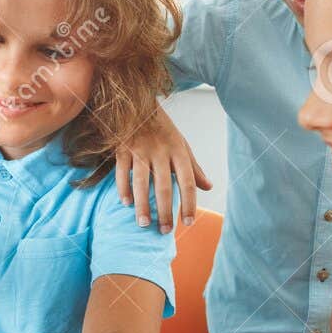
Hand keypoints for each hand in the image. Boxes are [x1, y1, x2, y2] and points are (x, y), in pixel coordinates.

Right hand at [114, 108, 210, 233]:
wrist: (138, 102)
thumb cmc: (163, 128)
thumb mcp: (182, 145)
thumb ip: (194, 167)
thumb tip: (208, 187)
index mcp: (178, 151)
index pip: (187, 182)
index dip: (189, 203)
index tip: (188, 223)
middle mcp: (160, 152)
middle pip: (163, 187)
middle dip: (164, 211)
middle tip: (165, 230)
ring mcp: (140, 150)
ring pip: (141, 182)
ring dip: (142, 205)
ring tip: (144, 224)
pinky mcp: (122, 149)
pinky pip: (122, 172)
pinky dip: (123, 188)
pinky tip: (126, 204)